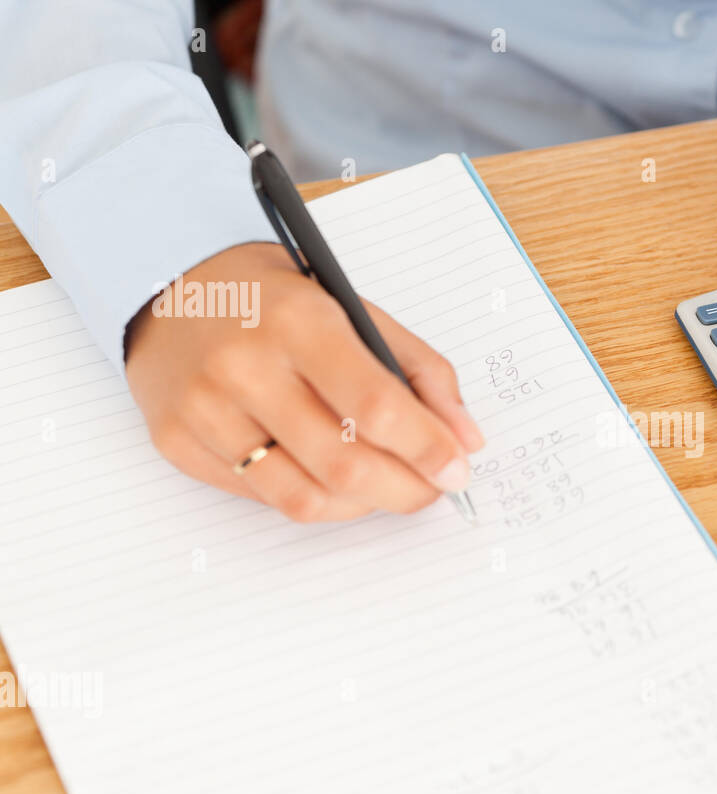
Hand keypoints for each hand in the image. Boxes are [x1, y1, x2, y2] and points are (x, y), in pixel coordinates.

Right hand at [125, 242, 484, 521]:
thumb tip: (466, 440)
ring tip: (385, 487)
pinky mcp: (176, 442)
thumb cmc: (278, 302)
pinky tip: (330, 478)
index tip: (457, 469)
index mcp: (299, 322)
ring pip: (304, 498)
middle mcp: (244, 368)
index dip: (426, 448)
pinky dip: (313, 498)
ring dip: (363, 506)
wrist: (170, 284)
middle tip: (431, 490)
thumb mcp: (356, 311)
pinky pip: (263, 499)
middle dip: (405, 490)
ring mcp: (204, 410)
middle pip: (343, 465)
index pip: (376, 407)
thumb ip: (421, 373)